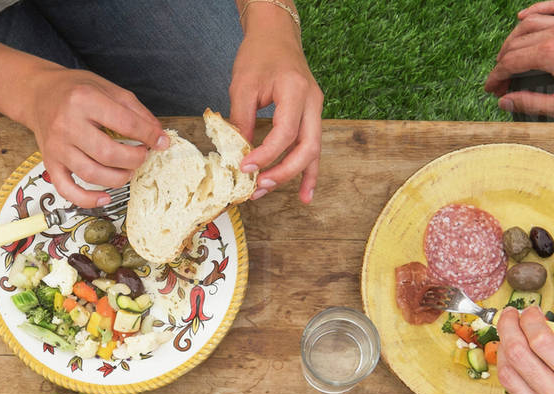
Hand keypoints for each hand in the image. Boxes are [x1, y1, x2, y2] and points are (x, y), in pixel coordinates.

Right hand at [21, 67, 167, 208]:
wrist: (39, 94)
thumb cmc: (75, 91)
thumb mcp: (108, 89)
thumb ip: (135, 111)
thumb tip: (158, 136)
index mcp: (84, 99)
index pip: (124, 123)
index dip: (148, 135)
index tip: (161, 142)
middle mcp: (67, 124)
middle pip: (108, 153)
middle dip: (134, 159)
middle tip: (142, 156)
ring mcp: (57, 147)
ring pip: (91, 174)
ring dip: (118, 178)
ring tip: (127, 170)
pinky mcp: (50, 163)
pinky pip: (67, 190)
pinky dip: (88, 200)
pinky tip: (105, 197)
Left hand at [229, 23, 322, 202]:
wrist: (276, 35)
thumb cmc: (258, 55)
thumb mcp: (243, 85)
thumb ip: (242, 120)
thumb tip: (237, 154)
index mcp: (296, 91)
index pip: (284, 132)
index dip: (265, 155)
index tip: (245, 167)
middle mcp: (312, 102)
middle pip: (306, 147)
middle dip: (283, 172)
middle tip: (259, 187)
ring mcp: (316, 109)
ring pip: (313, 151)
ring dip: (297, 176)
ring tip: (285, 197)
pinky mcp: (311, 116)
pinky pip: (313, 147)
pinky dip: (309, 171)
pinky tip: (306, 193)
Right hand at [484, 0, 553, 119]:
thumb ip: (530, 103)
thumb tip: (505, 101)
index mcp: (551, 54)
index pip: (511, 62)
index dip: (496, 77)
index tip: (492, 89)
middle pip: (517, 42)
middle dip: (502, 62)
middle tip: (500, 79)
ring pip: (531, 22)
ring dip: (514, 38)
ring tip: (508, 54)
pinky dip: (537, 9)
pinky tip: (525, 16)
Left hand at [494, 306, 553, 393]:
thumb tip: (546, 334)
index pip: (542, 341)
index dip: (529, 320)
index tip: (529, 312)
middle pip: (517, 355)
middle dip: (507, 328)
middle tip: (507, 316)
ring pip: (508, 375)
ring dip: (503, 351)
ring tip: (506, 338)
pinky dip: (512, 376)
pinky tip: (516, 365)